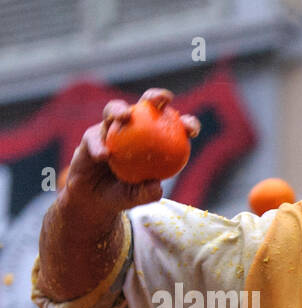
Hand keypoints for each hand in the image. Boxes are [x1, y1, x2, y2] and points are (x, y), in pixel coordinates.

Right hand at [64, 89, 200, 217]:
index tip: (191, 129)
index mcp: (156, 141)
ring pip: (115, 111)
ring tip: (124, 116)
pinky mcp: (91, 136)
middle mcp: (135, 129)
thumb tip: (157, 186)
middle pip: (146, 106)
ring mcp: (112, 130)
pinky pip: (94, 137)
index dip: (186, 123)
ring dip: (120, 110)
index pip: (175, 128)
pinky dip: (99, 145)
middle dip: (155, 97)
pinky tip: (103, 155)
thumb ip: (148, 192)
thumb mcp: (138, 196)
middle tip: (161, 99)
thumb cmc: (124, 194)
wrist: (96, 198)